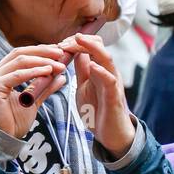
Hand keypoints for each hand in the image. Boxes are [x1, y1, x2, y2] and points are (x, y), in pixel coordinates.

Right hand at [0, 46, 67, 137]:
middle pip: (19, 53)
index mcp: (0, 75)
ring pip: (19, 61)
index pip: (20, 56)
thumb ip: (44, 88)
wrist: (1, 142)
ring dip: (42, 61)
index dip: (40, 51)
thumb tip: (60, 77)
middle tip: (61, 53)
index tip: (58, 52)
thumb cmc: (12, 124)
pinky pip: (17, 75)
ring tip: (59, 65)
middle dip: (42, 51)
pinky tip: (48, 72)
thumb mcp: (32, 102)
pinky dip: (34, 72)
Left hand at [60, 32, 135, 157]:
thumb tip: (75, 53)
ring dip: (91, 47)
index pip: (90, 44)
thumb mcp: (84, 86)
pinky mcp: (114, 95)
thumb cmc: (97, 110)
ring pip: (106, 57)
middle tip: (63, 43)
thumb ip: (81, 70)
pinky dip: (101, 71)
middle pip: (99, 45)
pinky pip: (110, 79)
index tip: (59, 44)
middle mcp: (107, 71)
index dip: (75, 41)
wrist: (110, 133)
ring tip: (77, 40)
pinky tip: (92, 65)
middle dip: (81, 40)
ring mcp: (112, 82)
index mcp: (99, 68)